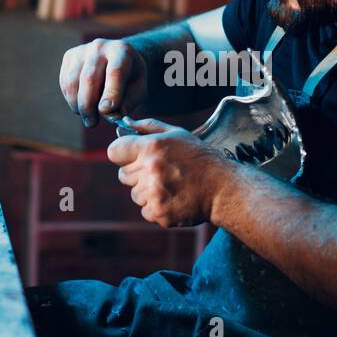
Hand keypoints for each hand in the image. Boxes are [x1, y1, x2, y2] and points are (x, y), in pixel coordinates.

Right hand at [59, 38, 145, 126]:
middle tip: (92, 123)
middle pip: (89, 78)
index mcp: (122, 51)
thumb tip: (110, 114)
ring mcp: (82, 50)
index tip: (105, 112)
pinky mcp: (69, 57)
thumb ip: (128, 102)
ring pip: (73, 82)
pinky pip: (65, 82)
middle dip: (89, 105)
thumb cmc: (131, 78)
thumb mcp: (139, 90)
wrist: (119, 58)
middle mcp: (100, 46)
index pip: (115, 72)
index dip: (110, 93)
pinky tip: (81, 105)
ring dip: (78, 105)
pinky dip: (71, 99)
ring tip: (88, 117)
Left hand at [106, 118, 233, 227]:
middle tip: (163, 173)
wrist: (222, 188)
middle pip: (123, 175)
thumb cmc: (199, 158)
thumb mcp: (177, 134)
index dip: (123, 155)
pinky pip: (145, 210)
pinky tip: (174, 199)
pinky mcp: (158, 212)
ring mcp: (153, 193)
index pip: (114, 151)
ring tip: (171, 186)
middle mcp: (149, 169)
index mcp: (151, 146)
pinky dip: (157, 207)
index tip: (134, 157)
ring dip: (148, 192)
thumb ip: (148, 127)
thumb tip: (124, 124)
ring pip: (134, 194)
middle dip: (138, 174)